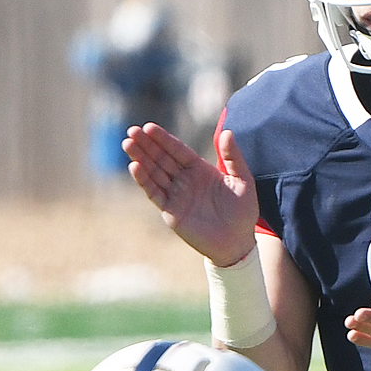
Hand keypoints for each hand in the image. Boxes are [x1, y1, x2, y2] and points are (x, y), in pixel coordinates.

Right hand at [124, 122, 260, 267]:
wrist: (237, 242)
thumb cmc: (242, 212)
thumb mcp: (242, 180)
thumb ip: (234, 157)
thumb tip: (227, 132)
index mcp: (199, 169)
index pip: (177, 150)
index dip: (163, 139)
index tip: (149, 127)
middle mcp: (184, 180)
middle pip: (162, 158)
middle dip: (146, 145)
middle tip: (132, 131)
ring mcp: (176, 195)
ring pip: (154, 173)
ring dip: (141, 159)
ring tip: (127, 144)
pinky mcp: (171, 211)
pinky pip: (155, 193)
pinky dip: (144, 181)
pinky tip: (135, 167)